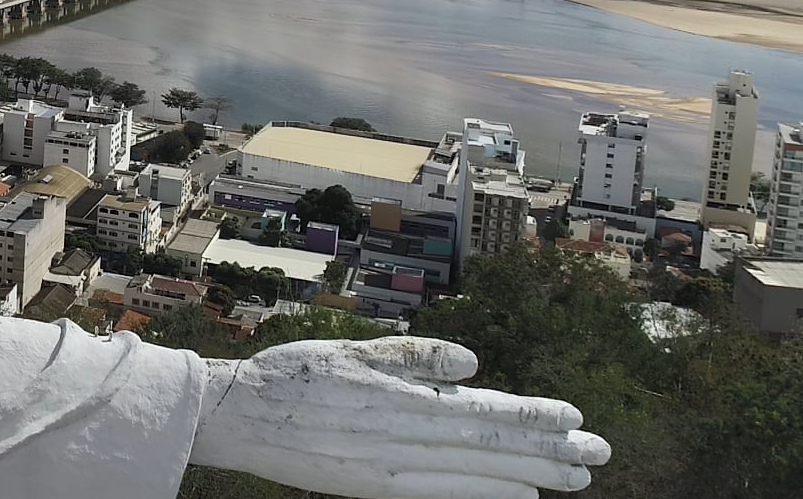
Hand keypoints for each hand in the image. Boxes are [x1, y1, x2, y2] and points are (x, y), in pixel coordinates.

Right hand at [188, 337, 609, 498]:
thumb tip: (473, 364)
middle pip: (489, 446)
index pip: (480, 408)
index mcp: (397, 396)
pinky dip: (485, 497)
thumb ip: (412, 357)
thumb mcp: (352, 350)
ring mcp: (390, 470)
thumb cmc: (293, 375)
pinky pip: (443, 496)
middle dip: (549, 450)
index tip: (573, 415)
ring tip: (575, 478)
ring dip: (532, 477)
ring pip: (475, 475)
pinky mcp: (376, 489)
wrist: (237, 417)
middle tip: (598, 453)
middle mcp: (400, 436)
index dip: (530, 414)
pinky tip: (518, 498)